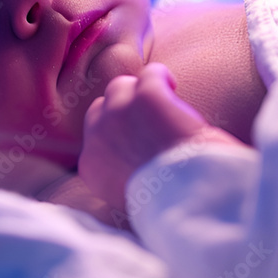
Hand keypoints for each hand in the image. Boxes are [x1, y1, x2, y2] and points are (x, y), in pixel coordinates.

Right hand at [78, 63, 237, 212]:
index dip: (116, 133)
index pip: (93, 137)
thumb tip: (133, 165)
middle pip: (101, 108)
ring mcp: (118, 112)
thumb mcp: (128, 197)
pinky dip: (162, 77)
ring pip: (120, 86)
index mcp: (91, 167)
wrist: (186, 198)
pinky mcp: (145, 96)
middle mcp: (97, 137)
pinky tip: (173, 86)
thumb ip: (120, 176)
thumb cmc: (169, 204)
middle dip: (121, 110)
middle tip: (148, 119)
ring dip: (138, 92)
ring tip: (162, 101)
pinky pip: (150, 73)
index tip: (135, 138)